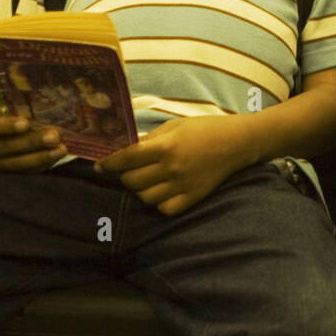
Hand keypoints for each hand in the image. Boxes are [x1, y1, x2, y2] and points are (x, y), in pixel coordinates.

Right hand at [0, 108, 67, 171]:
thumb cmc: (4, 120)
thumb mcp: (4, 112)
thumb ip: (17, 110)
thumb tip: (43, 106)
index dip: (8, 126)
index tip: (26, 123)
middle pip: (8, 147)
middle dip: (33, 142)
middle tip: (54, 136)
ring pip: (18, 163)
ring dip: (42, 157)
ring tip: (61, 149)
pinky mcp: (8, 174)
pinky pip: (26, 171)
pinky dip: (43, 165)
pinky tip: (57, 157)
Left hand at [94, 114, 251, 215]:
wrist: (236, 143)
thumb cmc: (205, 129)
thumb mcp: (175, 126)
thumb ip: (150, 139)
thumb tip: (127, 149)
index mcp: (166, 147)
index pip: (127, 158)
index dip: (109, 162)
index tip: (99, 165)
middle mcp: (172, 168)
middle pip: (132, 181)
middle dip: (124, 176)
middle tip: (127, 170)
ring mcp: (183, 185)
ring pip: (146, 198)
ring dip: (140, 190)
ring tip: (145, 180)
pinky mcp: (193, 197)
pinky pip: (165, 209)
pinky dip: (158, 203)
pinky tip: (161, 192)